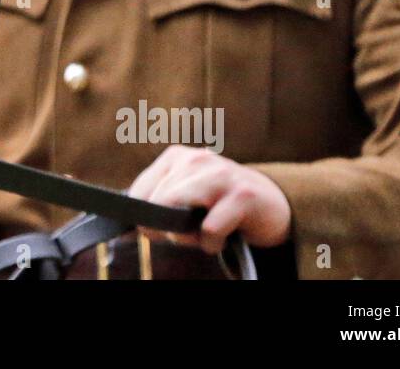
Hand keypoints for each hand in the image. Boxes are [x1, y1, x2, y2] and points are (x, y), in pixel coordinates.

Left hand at [127, 145, 291, 252]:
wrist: (270, 203)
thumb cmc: (218, 205)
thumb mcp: (185, 199)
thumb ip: (157, 207)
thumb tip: (128, 228)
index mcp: (177, 157)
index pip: (140, 190)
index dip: (141, 217)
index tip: (152, 230)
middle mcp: (197, 159)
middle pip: (158, 201)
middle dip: (164, 228)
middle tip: (183, 236)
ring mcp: (221, 174)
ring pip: (178, 206)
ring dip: (186, 234)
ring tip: (202, 235)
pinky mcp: (243, 195)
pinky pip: (210, 227)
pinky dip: (212, 242)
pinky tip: (225, 236)